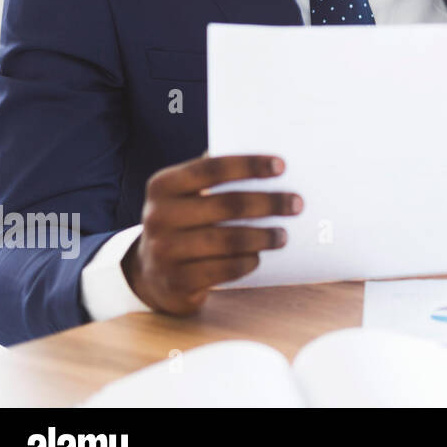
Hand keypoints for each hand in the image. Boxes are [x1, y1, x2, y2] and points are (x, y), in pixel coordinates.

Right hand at [121, 154, 301, 314]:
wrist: (150, 274)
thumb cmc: (183, 224)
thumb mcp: (185, 197)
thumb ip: (212, 178)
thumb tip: (268, 165)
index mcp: (163, 186)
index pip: (211, 168)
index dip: (249, 165)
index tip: (281, 166)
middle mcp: (159, 216)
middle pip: (228, 204)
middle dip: (268, 203)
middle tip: (296, 204)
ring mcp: (164, 250)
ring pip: (230, 239)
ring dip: (264, 236)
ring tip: (283, 234)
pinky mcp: (177, 280)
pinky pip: (226, 268)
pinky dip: (248, 261)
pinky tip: (259, 256)